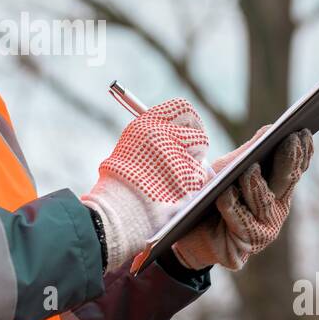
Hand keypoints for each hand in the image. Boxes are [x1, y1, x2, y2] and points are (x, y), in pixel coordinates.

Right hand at [80, 98, 211, 272]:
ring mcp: (179, 159)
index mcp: (149, 123)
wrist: (116, 210)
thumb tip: (178, 133)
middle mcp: (165, 137)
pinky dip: (192, 187)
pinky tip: (174, 194)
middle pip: (198, 135)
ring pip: (202, 160)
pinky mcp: (189, 181)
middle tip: (189, 158)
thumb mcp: (131, 144)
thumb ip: (155, 134)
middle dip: (197, 148)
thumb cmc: (120, 181)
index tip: (190, 129)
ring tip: (173, 181)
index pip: (183, 109)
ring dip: (193, 170)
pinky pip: (200, 180)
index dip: (190, 121)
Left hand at [172, 127, 313, 270]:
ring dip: (255, 185)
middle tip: (289, 140)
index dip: (302, 152)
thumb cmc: (212, 196)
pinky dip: (231, 207)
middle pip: (285, 182)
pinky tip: (226, 193)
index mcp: (277, 192)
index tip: (303, 131)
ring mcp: (262, 230)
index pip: (295, 170)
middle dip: (288, 160)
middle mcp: (275, 211)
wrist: (190, 233)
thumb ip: (250, 151)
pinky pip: (237, 222)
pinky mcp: (244, 246)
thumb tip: (271, 128)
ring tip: (250, 168)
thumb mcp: (229, 169)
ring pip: (262, 202)